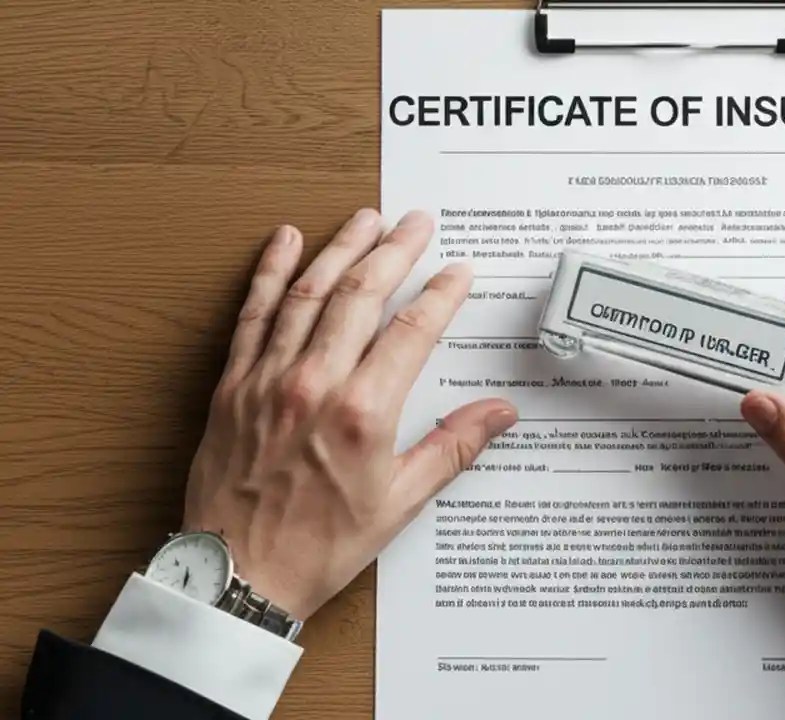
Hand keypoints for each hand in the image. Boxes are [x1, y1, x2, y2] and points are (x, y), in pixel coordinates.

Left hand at [184, 209, 516, 619]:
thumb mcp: (400, 503)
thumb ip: (452, 447)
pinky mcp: (233, 385)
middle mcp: (315, 384)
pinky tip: (285, 241)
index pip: (413, 331)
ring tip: (366, 218)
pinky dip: (270, 273)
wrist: (236, 576)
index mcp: (363, 414)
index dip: (441, 294)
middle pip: (361, 295)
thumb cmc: (320, 546)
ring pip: (309, 293)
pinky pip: (254, 315)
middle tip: (417, 221)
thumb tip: (501, 413)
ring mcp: (268, 379)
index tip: (460, 271)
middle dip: (394, 251)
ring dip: (339, 248)